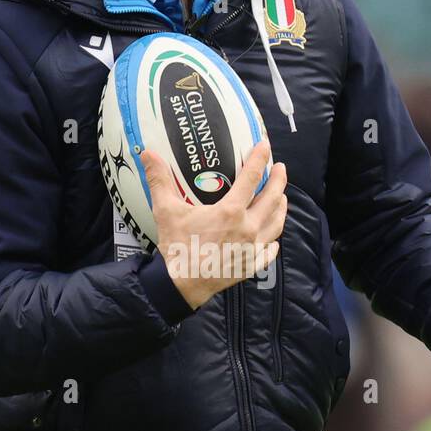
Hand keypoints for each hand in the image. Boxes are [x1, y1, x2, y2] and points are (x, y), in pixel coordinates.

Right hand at [139, 138, 287, 309]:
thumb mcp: (166, 211)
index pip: (251, 178)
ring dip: (281, 207)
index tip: (265, 146)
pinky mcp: (251, 265)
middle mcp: (247, 228)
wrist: (181, 285)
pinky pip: (269, 251)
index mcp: (230, 212)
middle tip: (280, 169)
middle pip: (272, 199)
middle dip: (278, 181)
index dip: (260, 159)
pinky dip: (273, 241)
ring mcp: (252, 248)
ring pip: (276, 223)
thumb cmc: (176, 247)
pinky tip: (273, 238)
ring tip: (282, 197)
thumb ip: (159, 180)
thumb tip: (147, 153)